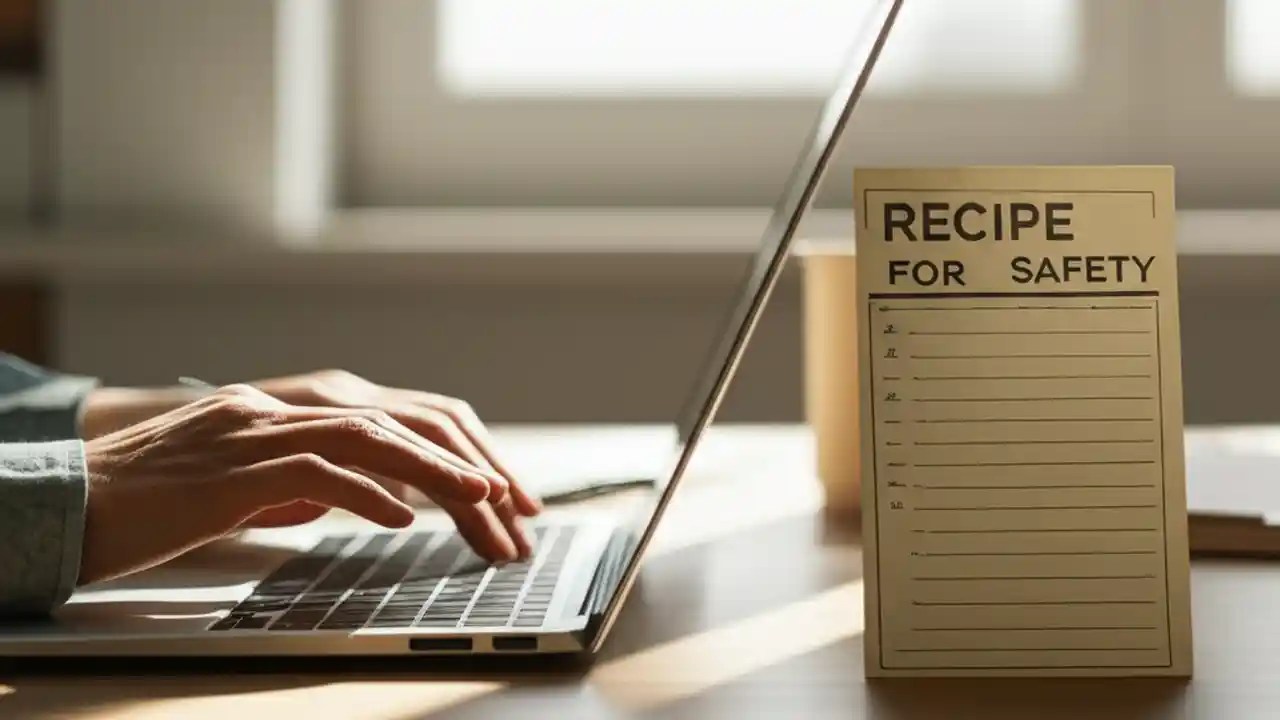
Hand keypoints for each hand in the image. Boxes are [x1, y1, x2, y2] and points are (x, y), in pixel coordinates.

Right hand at [80, 385, 512, 584]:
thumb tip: (345, 500)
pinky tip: (401, 521)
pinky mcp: (232, 468)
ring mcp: (258, 431)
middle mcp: (284, 407)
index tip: (504, 498)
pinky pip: (315, 473)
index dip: (461, 452)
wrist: (69, 499)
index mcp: (292, 408)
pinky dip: (366, 494)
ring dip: (436, 475)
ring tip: (483, 507)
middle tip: (516, 512)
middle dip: (469, 465)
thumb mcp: (242, 483)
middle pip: (401, 421)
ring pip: (371, 437)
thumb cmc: (152, 499)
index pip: (400, 416)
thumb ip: (297, 480)